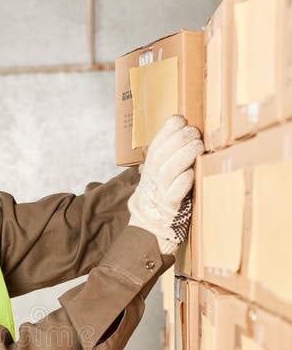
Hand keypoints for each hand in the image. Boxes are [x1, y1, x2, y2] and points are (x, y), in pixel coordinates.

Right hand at [127, 115, 204, 254]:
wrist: (150, 228)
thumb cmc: (163, 196)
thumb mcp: (162, 172)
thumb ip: (171, 153)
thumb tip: (186, 127)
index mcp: (151, 166)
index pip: (157, 142)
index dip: (168, 129)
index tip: (181, 120)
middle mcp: (153, 177)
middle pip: (162, 153)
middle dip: (179, 139)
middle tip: (195, 133)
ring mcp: (160, 192)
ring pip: (168, 170)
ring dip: (184, 155)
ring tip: (198, 146)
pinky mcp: (171, 208)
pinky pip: (175, 194)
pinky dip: (183, 182)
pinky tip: (191, 173)